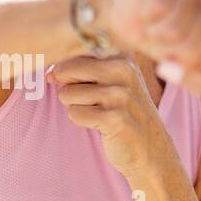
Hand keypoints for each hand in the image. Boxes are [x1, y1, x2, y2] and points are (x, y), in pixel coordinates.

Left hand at [47, 52, 174, 178]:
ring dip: (77, 107)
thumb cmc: (123, 111)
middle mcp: (124, 69)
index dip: (66, 70)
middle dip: (70, 89)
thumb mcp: (109, 81)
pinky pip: (74, 114)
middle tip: (95, 101)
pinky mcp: (115, 118)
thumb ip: (78, 70)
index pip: (73, 51)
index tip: (84, 83)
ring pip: (66, 94)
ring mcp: (121, 93)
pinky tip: (103, 124)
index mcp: (122, 54)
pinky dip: (82, 122)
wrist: (151, 149)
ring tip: (101, 112)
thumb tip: (49, 74)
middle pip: (65, 71)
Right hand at [97, 0, 200, 95]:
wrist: (136, 13)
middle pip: (194, 47)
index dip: (192, 71)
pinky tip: (148, 10)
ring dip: (157, 36)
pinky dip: (147, 17)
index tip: (184, 60)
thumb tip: (172, 68)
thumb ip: (199, 82)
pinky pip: (158, 7)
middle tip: (165, 42)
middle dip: (170, 54)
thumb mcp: (195, 73)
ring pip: (175, 29)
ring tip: (157, 27)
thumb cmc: (172, 42)